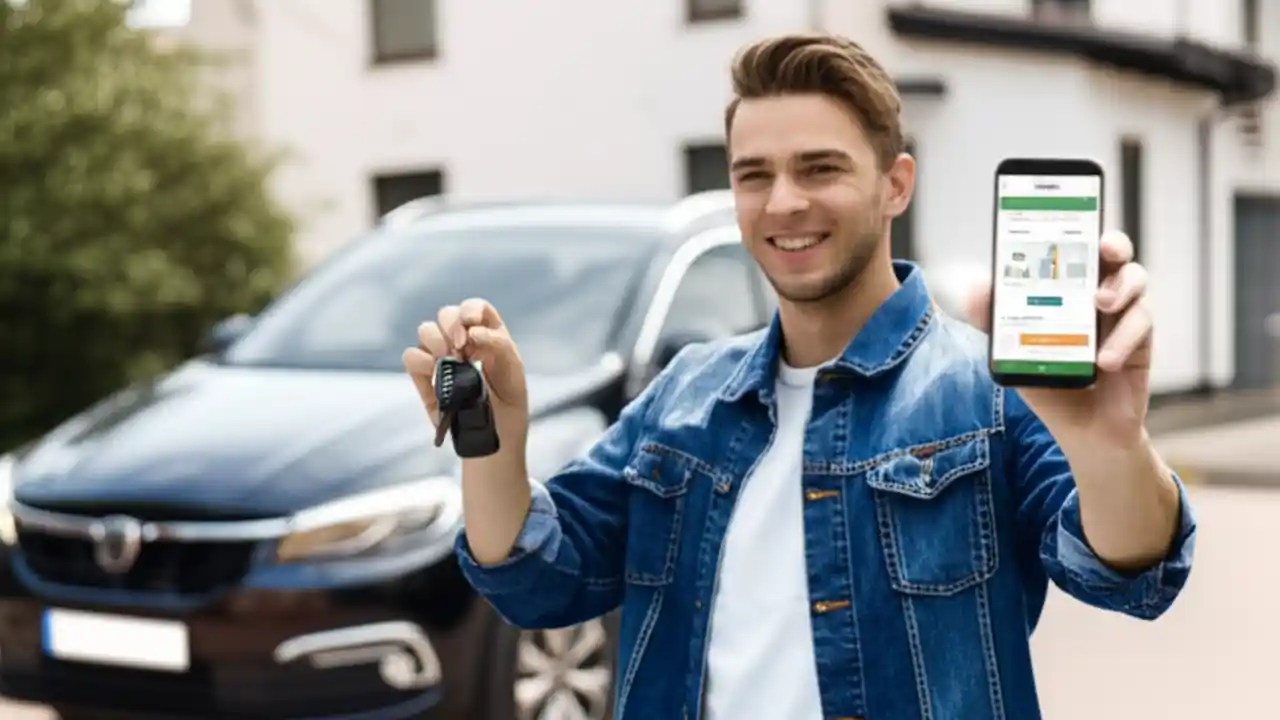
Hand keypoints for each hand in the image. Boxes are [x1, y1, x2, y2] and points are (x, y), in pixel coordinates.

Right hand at [402, 298, 529, 446]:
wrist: (494, 435)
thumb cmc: (508, 400)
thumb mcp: (513, 369)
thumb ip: (497, 344)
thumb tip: (471, 332)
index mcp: (486, 333)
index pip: (475, 308)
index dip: (471, 310)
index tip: (472, 326)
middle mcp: (461, 341)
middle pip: (447, 314)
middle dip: (452, 325)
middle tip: (462, 348)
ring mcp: (440, 357)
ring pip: (426, 330)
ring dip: (437, 341)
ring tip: (452, 362)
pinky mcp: (424, 376)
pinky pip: (411, 356)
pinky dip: (421, 360)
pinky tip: (436, 373)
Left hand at [964, 230, 1152, 444]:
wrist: (1083, 430)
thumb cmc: (1050, 380)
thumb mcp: (1015, 351)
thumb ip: (994, 321)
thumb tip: (973, 289)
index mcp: (1068, 288)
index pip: (1076, 247)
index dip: (1079, 226)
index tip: (1073, 214)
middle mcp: (1098, 293)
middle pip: (1115, 253)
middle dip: (1112, 244)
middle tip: (1103, 249)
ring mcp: (1122, 315)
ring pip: (1135, 280)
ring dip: (1120, 287)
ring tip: (1100, 305)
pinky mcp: (1141, 341)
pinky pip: (1141, 325)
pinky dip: (1122, 340)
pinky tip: (1105, 360)